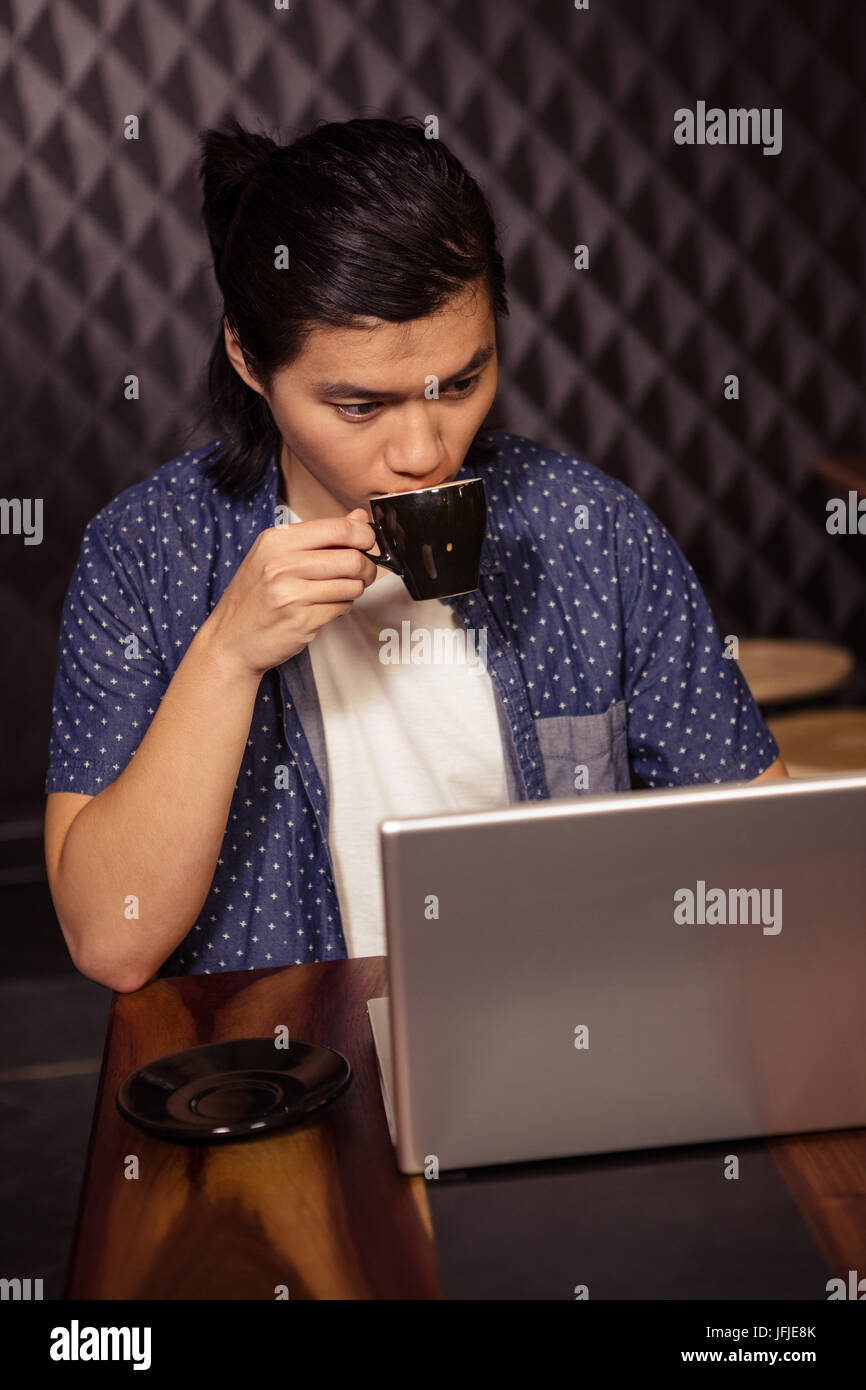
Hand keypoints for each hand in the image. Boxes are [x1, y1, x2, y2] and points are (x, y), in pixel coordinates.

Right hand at [200, 508, 378, 678]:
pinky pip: (342, 608)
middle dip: (367, 566)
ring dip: (355, 589)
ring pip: (352, 585)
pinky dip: (342, 607)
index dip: (364, 535)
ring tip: (340, 590)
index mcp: (276, 541)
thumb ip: (321, 535)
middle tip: (364, 571)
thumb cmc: (254, 597)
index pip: (338, 528)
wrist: (230, 640)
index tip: (368, 543)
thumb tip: (360, 517)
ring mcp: (291, 594)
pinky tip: (325, 606)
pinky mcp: (302, 621)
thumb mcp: (276, 556)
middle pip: (352, 558)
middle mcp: (281, 565)